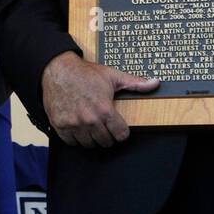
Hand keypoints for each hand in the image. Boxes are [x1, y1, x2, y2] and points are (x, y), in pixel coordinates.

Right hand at [41, 52, 158, 147]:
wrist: (58, 69)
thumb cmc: (85, 73)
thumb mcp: (113, 76)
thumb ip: (135, 83)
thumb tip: (155, 83)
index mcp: (105, 109)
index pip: (120, 135)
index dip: (121, 132)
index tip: (118, 128)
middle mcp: (89, 119)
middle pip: (105, 142)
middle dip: (107, 136)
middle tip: (104, 127)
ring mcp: (73, 124)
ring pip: (88, 144)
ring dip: (91, 138)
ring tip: (91, 128)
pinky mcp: (60, 125)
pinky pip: (71, 142)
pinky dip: (75, 138)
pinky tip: (78, 128)